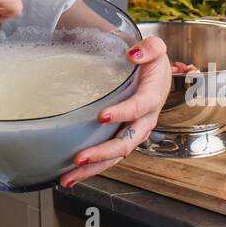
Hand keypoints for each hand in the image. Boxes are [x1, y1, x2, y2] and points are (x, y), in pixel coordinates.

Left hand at [60, 36, 169, 187]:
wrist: (158, 76)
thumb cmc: (153, 62)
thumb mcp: (157, 48)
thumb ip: (150, 48)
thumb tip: (134, 54)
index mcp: (152, 98)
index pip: (139, 108)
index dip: (123, 113)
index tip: (102, 116)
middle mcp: (144, 121)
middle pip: (126, 142)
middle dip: (102, 153)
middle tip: (79, 159)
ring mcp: (133, 132)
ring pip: (116, 156)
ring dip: (93, 168)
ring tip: (68, 178)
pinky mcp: (123, 137)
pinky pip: (110, 155)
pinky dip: (93, 166)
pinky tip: (71, 174)